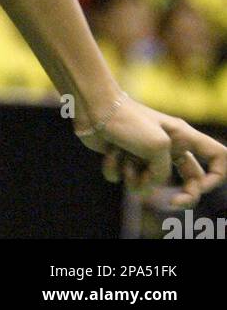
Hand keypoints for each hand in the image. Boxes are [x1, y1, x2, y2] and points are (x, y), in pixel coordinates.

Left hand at [75, 93, 226, 208]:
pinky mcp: (123, 158)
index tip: (201, 187)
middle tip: (171, 203)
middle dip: (183, 197)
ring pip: (150, 184)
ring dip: (135, 175)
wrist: (94, 106)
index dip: (216, 177)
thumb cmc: (128, 120)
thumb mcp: (157, 147)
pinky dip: (115, 168)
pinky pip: (123, 178)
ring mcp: (145, 154)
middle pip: (190, 181)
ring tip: (126, 155)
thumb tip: (149, 186)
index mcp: (182, 137)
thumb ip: (162, 172)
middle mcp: (168, 146)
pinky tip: (110, 151)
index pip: (217, 156)